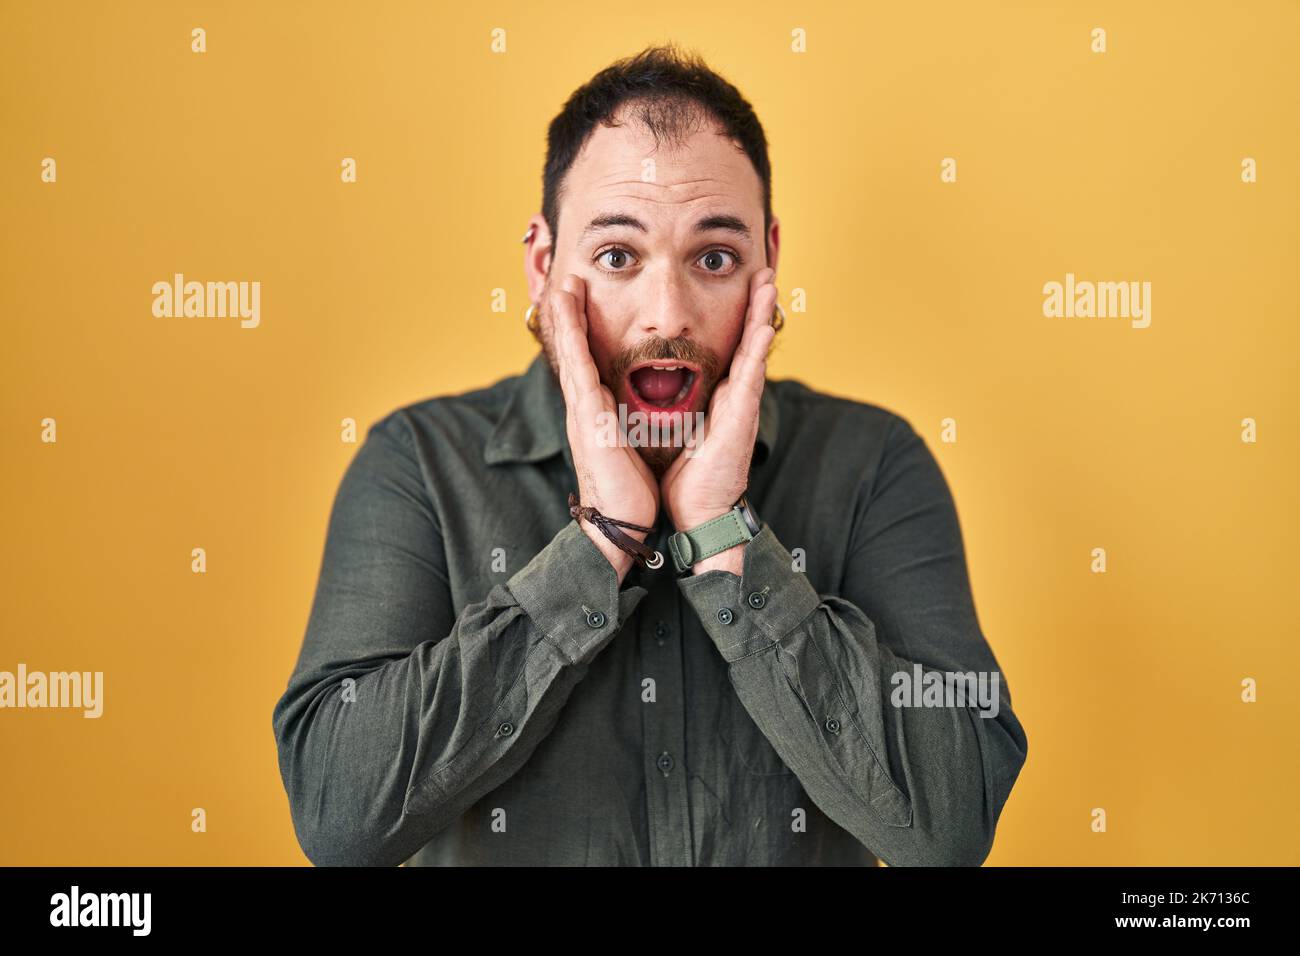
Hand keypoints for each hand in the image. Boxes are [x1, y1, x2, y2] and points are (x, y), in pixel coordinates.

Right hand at [549, 274, 659, 581]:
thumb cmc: (629, 490)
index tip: (581, 304)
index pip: (585, 362)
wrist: (621, 522)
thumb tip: (628, 409)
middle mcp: (583, 408)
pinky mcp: (587, 417)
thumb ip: (625, 423)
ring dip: (565, 318)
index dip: (581, 333)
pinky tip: (569, 316)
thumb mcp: (629, 446)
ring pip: (571, 354)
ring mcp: (581, 411)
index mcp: (595, 413)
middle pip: (572, 352)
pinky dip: (572, 338)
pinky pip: (578, 368)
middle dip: (567, 317)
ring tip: (563, 287)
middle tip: (565, 282)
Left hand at [660, 267, 776, 569]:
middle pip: (747, 341)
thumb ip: (671, 406)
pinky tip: (763, 324)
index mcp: (716, 399)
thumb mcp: (672, 431)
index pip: (727, 349)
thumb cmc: (685, 479)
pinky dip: (758, 349)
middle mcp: (732, 398)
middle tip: (762, 271)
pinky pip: (750, 377)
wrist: (698, 515)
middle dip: (754, 306)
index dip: (735, 319)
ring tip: (768, 282)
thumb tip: (651, 388)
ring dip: (761, 315)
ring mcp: (740, 407)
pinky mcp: (740, 419)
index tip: (739, 288)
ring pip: (754, 351)